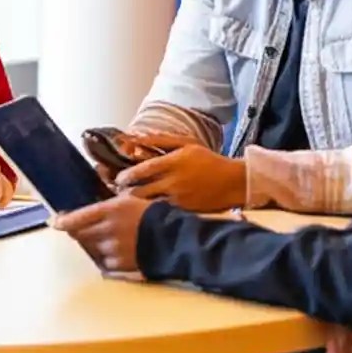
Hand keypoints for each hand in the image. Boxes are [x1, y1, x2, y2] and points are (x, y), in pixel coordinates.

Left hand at [51, 194, 151, 272]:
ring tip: (109, 239)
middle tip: (81, 230)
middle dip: (78, 232)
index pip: (79, 217)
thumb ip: (108, 207)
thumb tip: (90, 211)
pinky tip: (118, 251)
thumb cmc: (153, 216)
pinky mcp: (118, 264)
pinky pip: (104, 261)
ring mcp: (112, 249)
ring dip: (94, 244)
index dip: (64, 221)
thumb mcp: (130, 201)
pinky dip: (106, 257)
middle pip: (81, 234)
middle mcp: (108, 230)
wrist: (173, 239)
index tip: (56, 222)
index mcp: (110, 210)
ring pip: (91, 248)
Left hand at [115, 137, 246, 212]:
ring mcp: (179, 200)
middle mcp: (174, 182)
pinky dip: (150, 214)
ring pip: (148, 206)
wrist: (233, 182)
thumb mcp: (186, 143)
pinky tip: (144, 214)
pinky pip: (161, 215)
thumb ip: (160, 140)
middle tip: (119, 194)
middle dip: (125, 194)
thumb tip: (136, 137)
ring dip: (135, 206)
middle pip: (141, 192)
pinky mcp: (184, 213)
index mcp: (173, 162)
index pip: (142, 170)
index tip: (118, 179)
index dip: (125, 176)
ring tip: (127, 205)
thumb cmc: (207, 160)